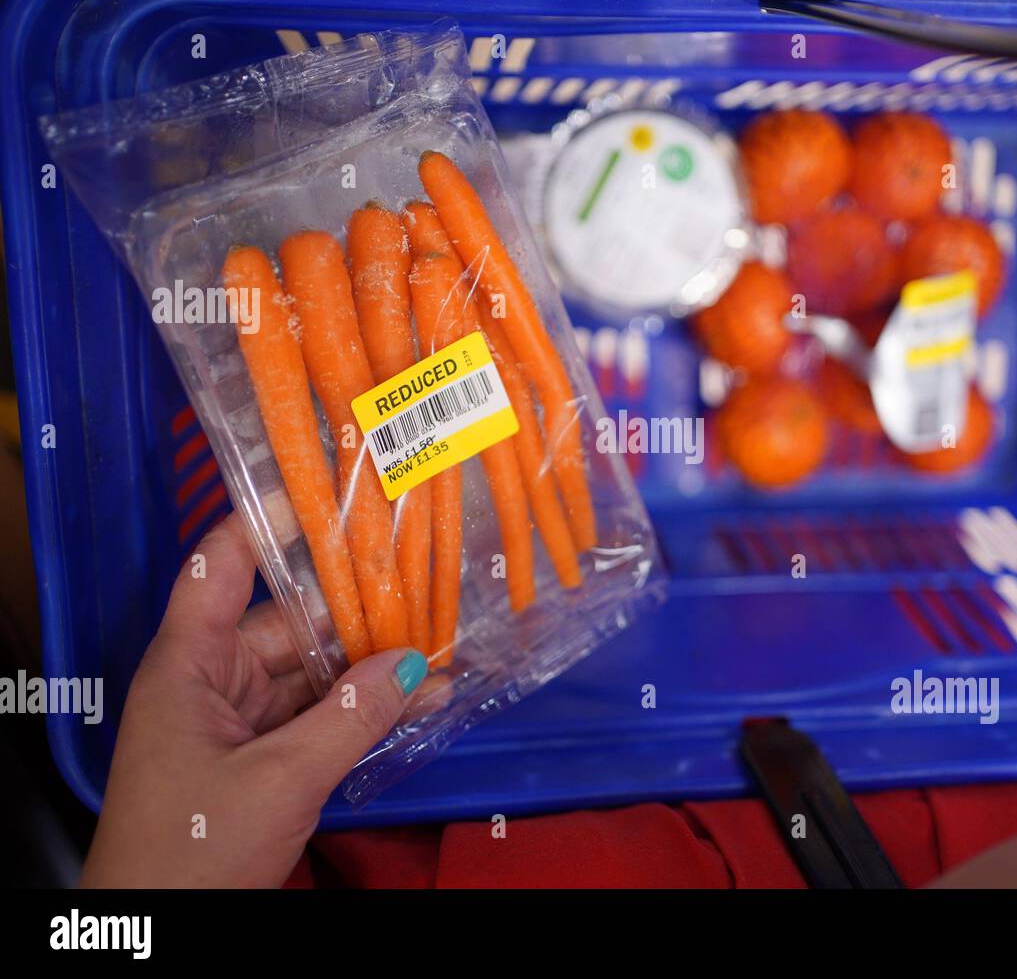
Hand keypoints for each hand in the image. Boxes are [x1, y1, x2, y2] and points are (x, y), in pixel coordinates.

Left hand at [79, 514, 427, 887]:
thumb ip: (351, 718)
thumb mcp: (279, 780)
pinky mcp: (266, 760)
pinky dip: (368, 713)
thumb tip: (420, 666)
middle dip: (356, 609)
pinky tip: (426, 702)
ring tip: (445, 644)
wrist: (161, 937)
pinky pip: (324, 718)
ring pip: (316, 673)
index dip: (265, 522)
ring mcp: (242, 722)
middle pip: (288, 621)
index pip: (218, 566)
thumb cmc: (193, 850)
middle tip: (424, 578)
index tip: (326, 491)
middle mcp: (215, 680)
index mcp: (189, 664)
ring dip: (375, 668)